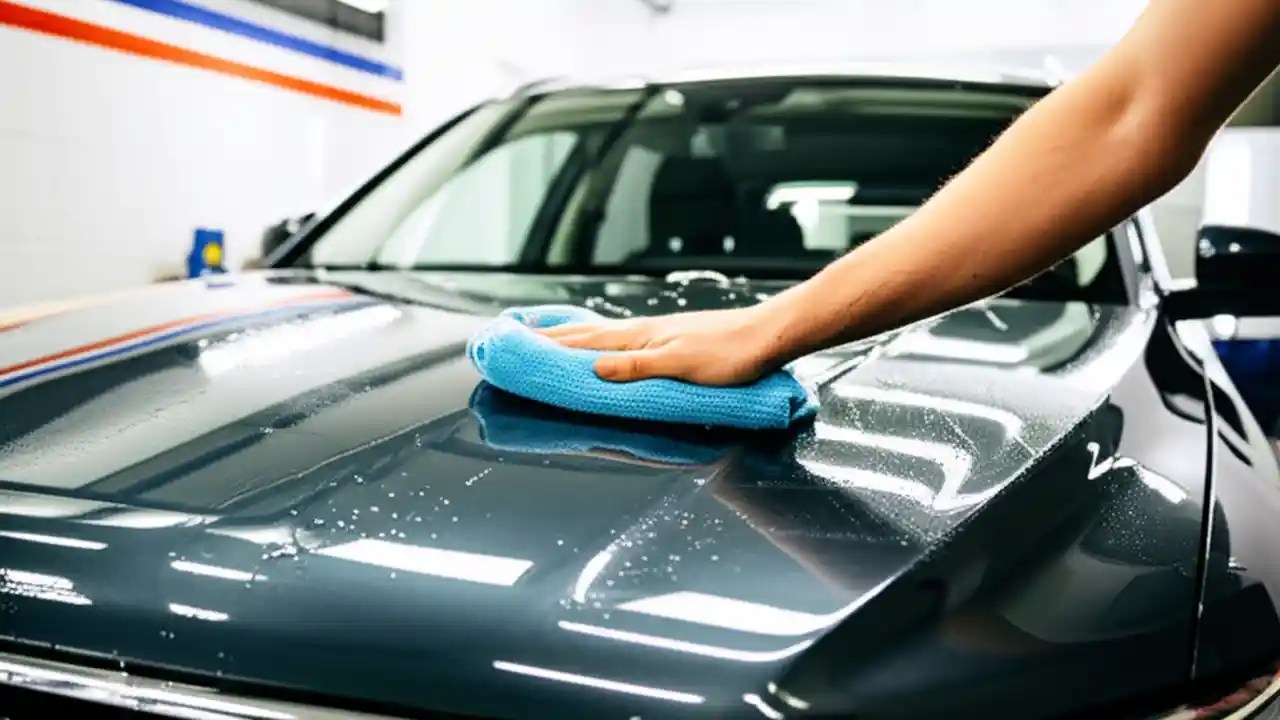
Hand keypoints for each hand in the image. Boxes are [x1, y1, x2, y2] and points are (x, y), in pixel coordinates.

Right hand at [538, 306, 785, 384]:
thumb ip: (637, 367)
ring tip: (548, 337)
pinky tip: (601, 346)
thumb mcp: (681, 365)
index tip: (519, 342)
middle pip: (587, 335)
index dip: (550, 344)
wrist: (766, 336)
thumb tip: (593, 367)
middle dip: (551, 337)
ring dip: (571, 338)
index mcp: (640, 338)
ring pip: (602, 336)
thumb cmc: (730, 353)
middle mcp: (643, 332)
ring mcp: (656, 334)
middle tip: (519, 336)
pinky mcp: (669, 340)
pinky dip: (599, 343)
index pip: (584, 342)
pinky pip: (620, 341)